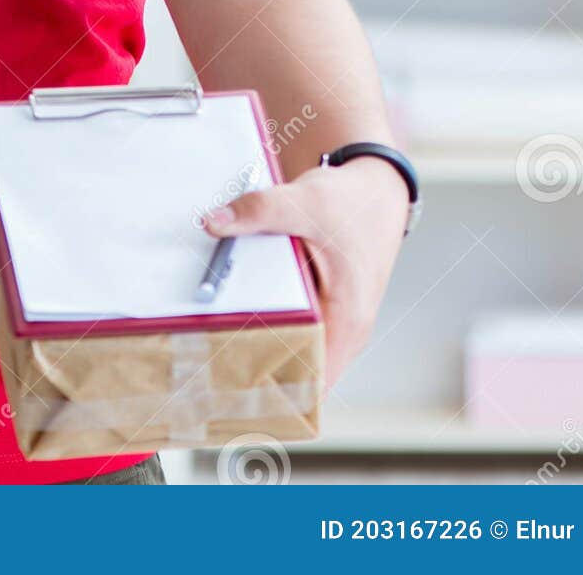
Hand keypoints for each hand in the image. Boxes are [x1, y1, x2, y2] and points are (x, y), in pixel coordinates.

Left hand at [202, 156, 409, 387]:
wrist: (377, 190)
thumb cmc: (354, 204)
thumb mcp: (305, 202)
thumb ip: (259, 211)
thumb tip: (213, 223)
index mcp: (347, 320)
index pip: (312, 382)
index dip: (275, 392)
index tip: (230, 388)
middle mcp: (342, 329)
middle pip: (295, 368)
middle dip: (254, 367)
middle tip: (205, 364)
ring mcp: (331, 319)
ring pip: (291, 346)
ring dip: (256, 341)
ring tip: (209, 340)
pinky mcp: (318, 303)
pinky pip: (290, 323)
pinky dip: (265, 318)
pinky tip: (232, 306)